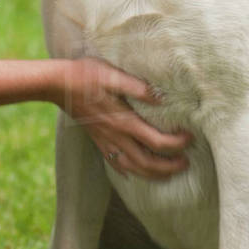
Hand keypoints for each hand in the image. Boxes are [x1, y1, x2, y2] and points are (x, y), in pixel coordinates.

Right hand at [53, 57, 191, 180]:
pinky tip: (134, 172)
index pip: (157, 142)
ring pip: (133, 168)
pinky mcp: (97, 140)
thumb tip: (161, 98)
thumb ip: (137, 87)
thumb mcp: (112, 74)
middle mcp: (116, 137)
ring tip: (168, 172)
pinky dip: (129, 172)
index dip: (177, 144)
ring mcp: (106, 141)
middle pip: (148, 163)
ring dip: (154, 174)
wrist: (57, 83)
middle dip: (170, 167)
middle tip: (186, 163)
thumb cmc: (85, 74)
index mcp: (124, 121)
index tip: (190, 138)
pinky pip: (116, 163)